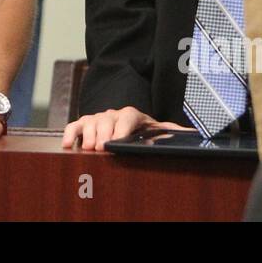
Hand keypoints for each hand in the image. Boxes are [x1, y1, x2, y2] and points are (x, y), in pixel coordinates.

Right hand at [62, 106, 194, 150]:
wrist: (129, 124)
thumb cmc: (145, 132)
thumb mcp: (160, 131)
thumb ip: (173, 132)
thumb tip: (194, 133)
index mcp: (132, 115)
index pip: (126, 117)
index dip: (120, 129)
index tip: (116, 141)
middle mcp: (113, 114)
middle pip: (106, 120)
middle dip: (102, 135)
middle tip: (100, 148)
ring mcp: (97, 118)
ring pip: (90, 122)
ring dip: (87, 135)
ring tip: (88, 148)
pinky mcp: (84, 124)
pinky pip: (74, 125)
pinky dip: (70, 134)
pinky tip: (68, 145)